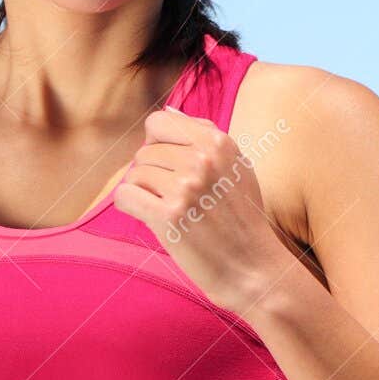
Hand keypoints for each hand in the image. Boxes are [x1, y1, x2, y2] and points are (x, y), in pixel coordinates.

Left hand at [110, 105, 285, 317]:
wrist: (253, 268)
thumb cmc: (243, 221)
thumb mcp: (237, 168)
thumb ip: (205, 137)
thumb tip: (170, 111)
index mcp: (218, 142)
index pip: (159, 122)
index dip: (157, 144)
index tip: (170, 167)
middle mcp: (202, 159)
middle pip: (145, 152)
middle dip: (152, 175)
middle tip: (175, 199)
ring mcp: (185, 186)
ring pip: (135, 174)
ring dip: (144, 193)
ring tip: (169, 211)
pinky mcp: (169, 215)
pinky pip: (126, 196)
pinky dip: (130, 207)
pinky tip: (150, 218)